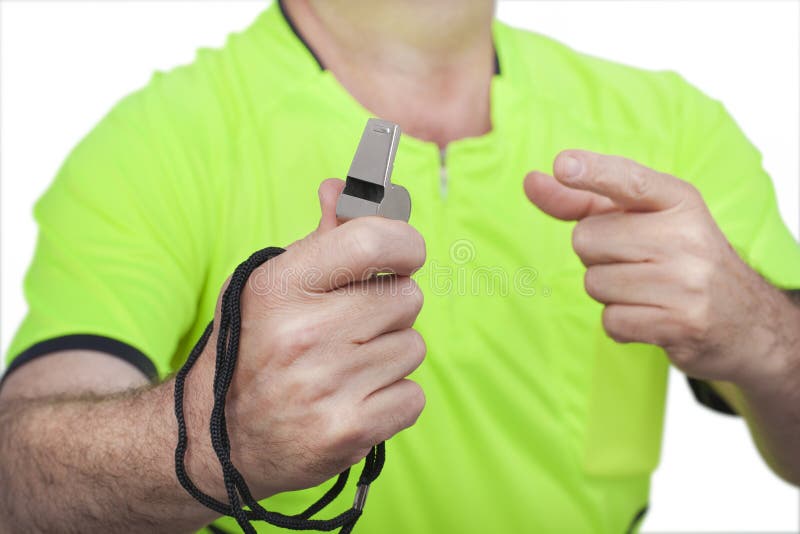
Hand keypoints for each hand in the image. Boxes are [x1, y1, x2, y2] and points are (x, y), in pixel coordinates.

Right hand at [186, 179, 426, 498]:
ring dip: (390, 355)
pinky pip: (413, 395)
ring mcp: (326, 386)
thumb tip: (344, 188)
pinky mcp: (347, 432)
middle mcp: (302, 333)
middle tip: (355, 327)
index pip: (372, 241)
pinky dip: (393, 398)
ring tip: (346, 368)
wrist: (219, 441)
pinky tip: (354, 399)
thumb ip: (318, 239)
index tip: (404, 254)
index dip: (404, 244)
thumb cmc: (252, 351)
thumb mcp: (269, 288)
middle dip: (389, 308)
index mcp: (280, 286)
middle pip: (406, 297)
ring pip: (413, 347)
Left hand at [523, 150, 779, 382]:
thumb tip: (531, 180)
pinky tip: (651, 316)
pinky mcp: (682, 322)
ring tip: (647, 290)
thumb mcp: (643, 220)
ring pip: (594, 283)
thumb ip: (584, 201)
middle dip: (597, 256)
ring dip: (609, 292)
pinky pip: (611, 321)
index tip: (562, 164)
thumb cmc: (678, 259)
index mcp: (679, 199)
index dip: (592, 173)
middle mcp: (687, 235)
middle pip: (586, 239)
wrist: (747, 321)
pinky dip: (621, 323)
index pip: (629, 180)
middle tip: (637, 264)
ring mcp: (687, 280)